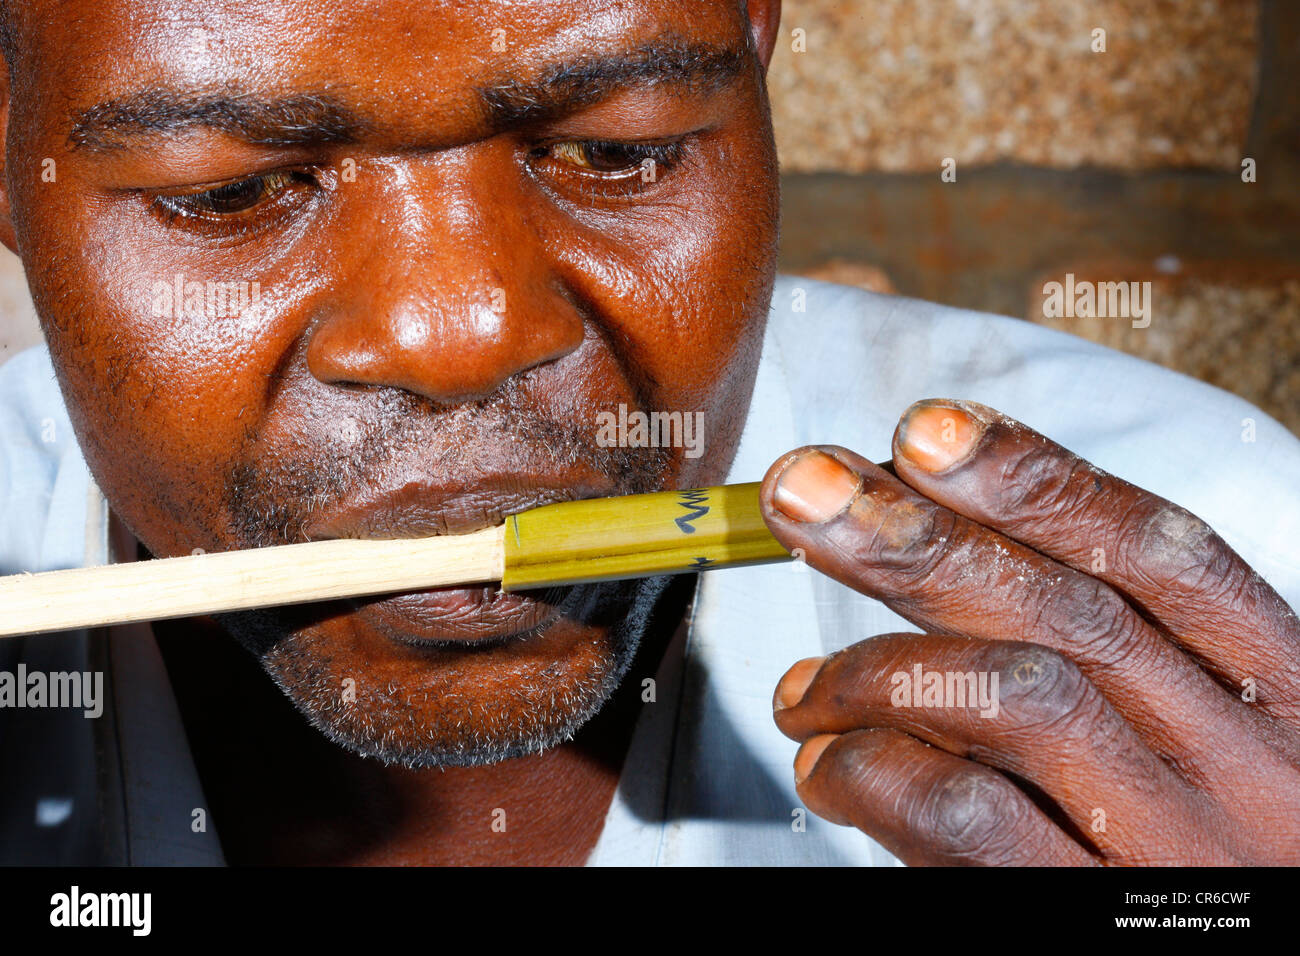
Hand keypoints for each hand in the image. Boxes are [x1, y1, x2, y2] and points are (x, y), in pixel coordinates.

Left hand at [759, 399, 1299, 864]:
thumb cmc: (1186, 848)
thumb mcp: (1199, 742)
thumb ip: (1107, 654)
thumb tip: (919, 534)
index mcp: (1282, 697)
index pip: (1160, 553)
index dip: (1035, 478)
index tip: (925, 429)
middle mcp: (1246, 771)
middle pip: (1069, 612)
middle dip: (918, 536)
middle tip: (804, 489)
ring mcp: (1172, 855)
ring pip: (1014, 697)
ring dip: (876, 668)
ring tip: (801, 690)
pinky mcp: (1083, 918)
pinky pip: (962, 815)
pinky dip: (870, 768)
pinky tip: (826, 766)